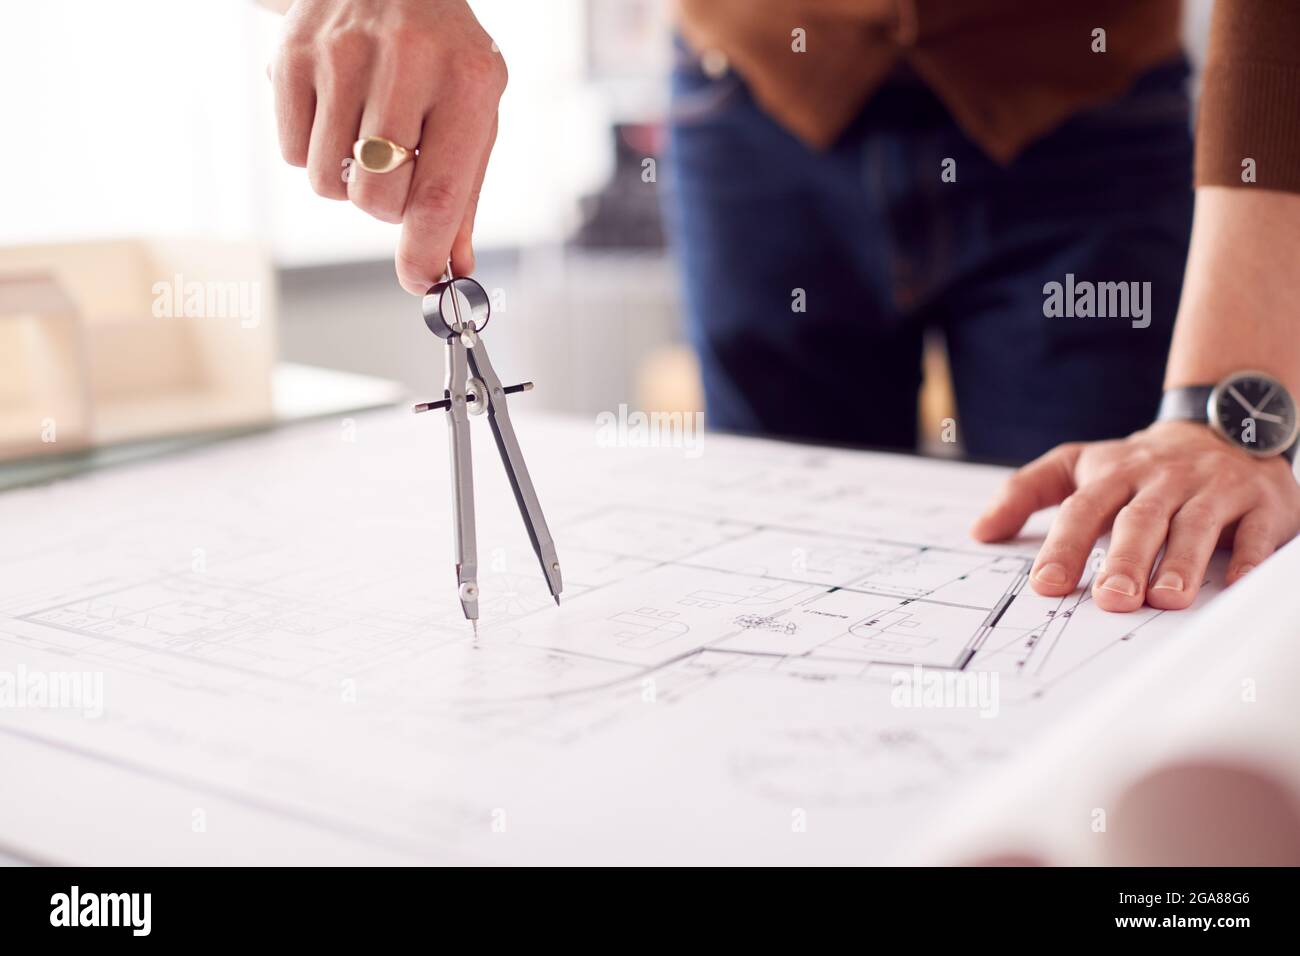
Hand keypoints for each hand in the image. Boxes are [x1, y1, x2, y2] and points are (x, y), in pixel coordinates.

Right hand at [271, 0, 505, 291]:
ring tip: (366, 136)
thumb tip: (451, 267)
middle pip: (376, 198)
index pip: (439, 193)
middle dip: (386, 208)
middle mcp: (405, 61)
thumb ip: (461, 193)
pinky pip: (292, 154)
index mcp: (465, 82)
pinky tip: (336, 114)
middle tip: (397, 174)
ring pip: (327, 182)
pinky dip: (313, 153)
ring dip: (347, 182)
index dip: (424, 251)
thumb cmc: (441, 56)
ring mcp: (341, 54)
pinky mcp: (291, 53)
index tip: (419, 280)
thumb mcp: (473, 113)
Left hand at [971, 421, 1299, 611]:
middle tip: (1112, 599)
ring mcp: (1214, 488)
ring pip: (1197, 524)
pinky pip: (1258, 531)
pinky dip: (1248, 557)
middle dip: (1126, 559)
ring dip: (1182, 561)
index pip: (1083, 509)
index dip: (1064, 546)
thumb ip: (1026, 492)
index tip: (1047, 585)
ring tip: (1167, 599)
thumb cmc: (1140, 464)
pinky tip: (1234, 584)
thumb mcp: (1077, 465)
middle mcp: (1163, 480)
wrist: (1223, 425)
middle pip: (1140, 519)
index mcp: (1115, 474)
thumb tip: (980, 531)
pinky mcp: (1261, 500)